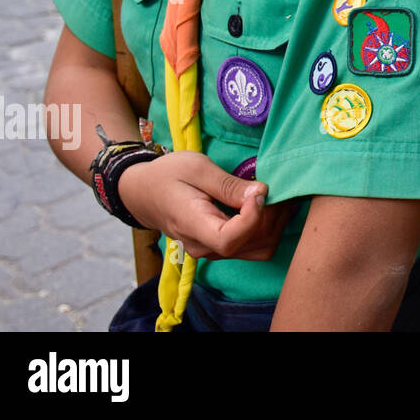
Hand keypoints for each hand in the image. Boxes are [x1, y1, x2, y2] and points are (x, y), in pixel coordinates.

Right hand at [117, 151, 293, 260]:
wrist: (144, 192)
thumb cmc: (168, 174)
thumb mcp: (196, 168)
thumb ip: (228, 184)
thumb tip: (260, 193)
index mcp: (193, 225)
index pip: (229, 240)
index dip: (252, 218)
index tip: (259, 191)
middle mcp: (203, 246)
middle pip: (250, 244)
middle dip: (271, 215)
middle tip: (275, 187)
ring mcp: (213, 251)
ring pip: (259, 248)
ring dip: (274, 223)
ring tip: (275, 195)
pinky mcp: (221, 248)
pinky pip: (254, 246)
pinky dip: (269, 228)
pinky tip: (270, 205)